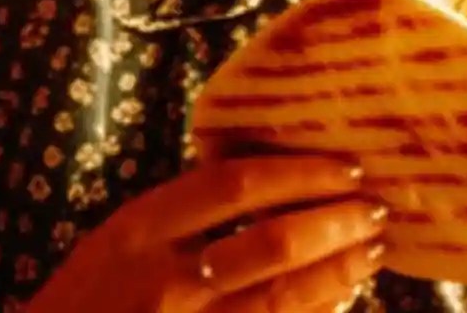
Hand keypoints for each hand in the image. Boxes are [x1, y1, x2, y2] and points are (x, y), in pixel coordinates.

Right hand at [27, 155, 386, 312]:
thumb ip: (186, 208)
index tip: (345, 167)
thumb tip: (274, 173)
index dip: (299, 173)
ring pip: (284, 299)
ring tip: (373, 250)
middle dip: (336, 223)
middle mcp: (166, 279)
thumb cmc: (91, 295)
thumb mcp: (123, 235)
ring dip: (340, 272)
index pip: (234, 184)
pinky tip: (344, 297)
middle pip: (272, 242)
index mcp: (141, 228)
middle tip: (374, 209)